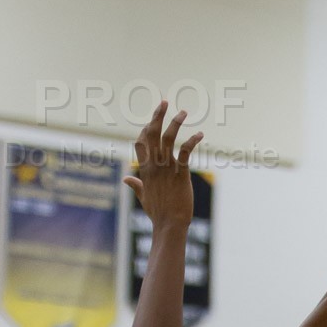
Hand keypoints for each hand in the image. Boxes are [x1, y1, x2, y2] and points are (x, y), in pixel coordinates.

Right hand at [123, 102, 202, 229]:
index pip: (140, 142)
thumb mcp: (144, 197)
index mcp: (144, 169)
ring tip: (183, 112)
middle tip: (164, 101)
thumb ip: (135, 185)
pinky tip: (200, 134)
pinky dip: (192, 141)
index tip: (152, 120)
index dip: (145, 129)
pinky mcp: (180, 173)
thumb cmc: (158, 213)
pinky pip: (185, 152)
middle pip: (152, 134)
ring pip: (168, 139)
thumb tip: (126, 179)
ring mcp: (167, 168)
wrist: (170, 225)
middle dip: (158, 116)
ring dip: (175, 123)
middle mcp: (154, 165)